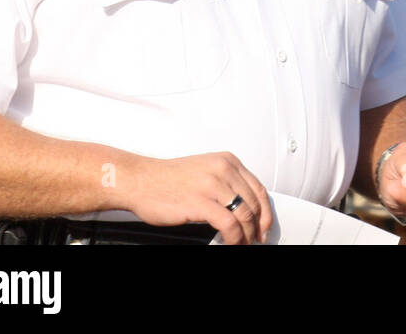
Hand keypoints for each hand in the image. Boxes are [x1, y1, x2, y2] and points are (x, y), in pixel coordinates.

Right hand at [117, 151, 272, 244]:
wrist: (140, 180)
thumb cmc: (168, 179)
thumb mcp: (205, 171)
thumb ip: (226, 183)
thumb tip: (243, 206)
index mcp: (227, 161)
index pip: (258, 188)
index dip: (265, 210)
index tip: (265, 224)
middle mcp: (223, 170)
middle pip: (254, 203)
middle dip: (258, 225)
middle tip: (256, 238)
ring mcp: (213, 185)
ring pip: (245, 215)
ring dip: (247, 234)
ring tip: (243, 243)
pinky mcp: (201, 202)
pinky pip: (229, 224)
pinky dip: (234, 238)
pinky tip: (231, 243)